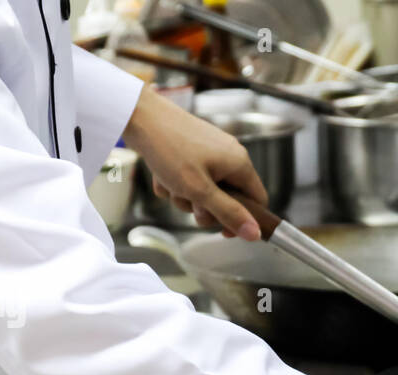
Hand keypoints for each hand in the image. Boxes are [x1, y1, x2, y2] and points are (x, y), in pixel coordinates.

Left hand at [122, 87, 267, 239]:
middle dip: (205, 208)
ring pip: (206, 191)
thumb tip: (255, 235)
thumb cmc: (169, 150)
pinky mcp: (194, 150)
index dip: (244, 220)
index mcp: (240, 164)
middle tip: (189, 204)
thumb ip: (228, 213)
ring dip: (186, 197)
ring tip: (170, 184)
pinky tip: (161, 174)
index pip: (258, 201)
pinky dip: (176, 182)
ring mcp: (212, 151)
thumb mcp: (200, 190)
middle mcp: (230, 156)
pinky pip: (191, 178)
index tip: (222, 231)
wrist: (139, 117)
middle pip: (228, 199)